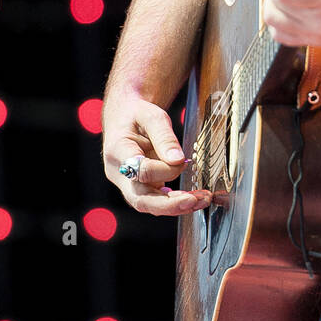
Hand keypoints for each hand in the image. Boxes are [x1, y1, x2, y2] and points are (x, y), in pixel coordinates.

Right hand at [102, 96, 212, 216]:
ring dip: (176, 206)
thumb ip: (164, 137)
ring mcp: (127, 183)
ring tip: (202, 200)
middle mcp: (119, 173)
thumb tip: (178, 160)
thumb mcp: (152, 116)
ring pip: (149, 204)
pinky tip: (193, 199)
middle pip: (141, 199)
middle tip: (195, 201)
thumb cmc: (136, 115)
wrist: (123, 118)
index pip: (141, 171)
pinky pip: (155, 200)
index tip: (184, 160)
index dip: (165, 169)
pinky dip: (175, 202)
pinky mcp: (139, 188)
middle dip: (169, 205)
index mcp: (118, 151)